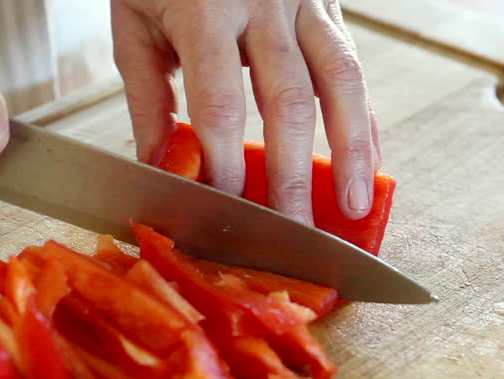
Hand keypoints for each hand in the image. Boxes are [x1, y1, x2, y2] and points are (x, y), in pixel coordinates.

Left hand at [111, 0, 380, 221]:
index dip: (225, 164)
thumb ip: (148, 99)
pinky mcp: (329, 4)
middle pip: (287, 100)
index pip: (220, 103)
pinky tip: (368, 161)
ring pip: (340, 80)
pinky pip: (353, 65)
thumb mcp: (135, 26)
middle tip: (293, 231)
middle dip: (293, 173)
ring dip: (351, 150)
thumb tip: (160, 171)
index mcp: (205, 8)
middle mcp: (263, 2)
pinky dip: (364, 118)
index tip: (226, 210)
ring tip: (354, 206)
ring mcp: (305, 0)